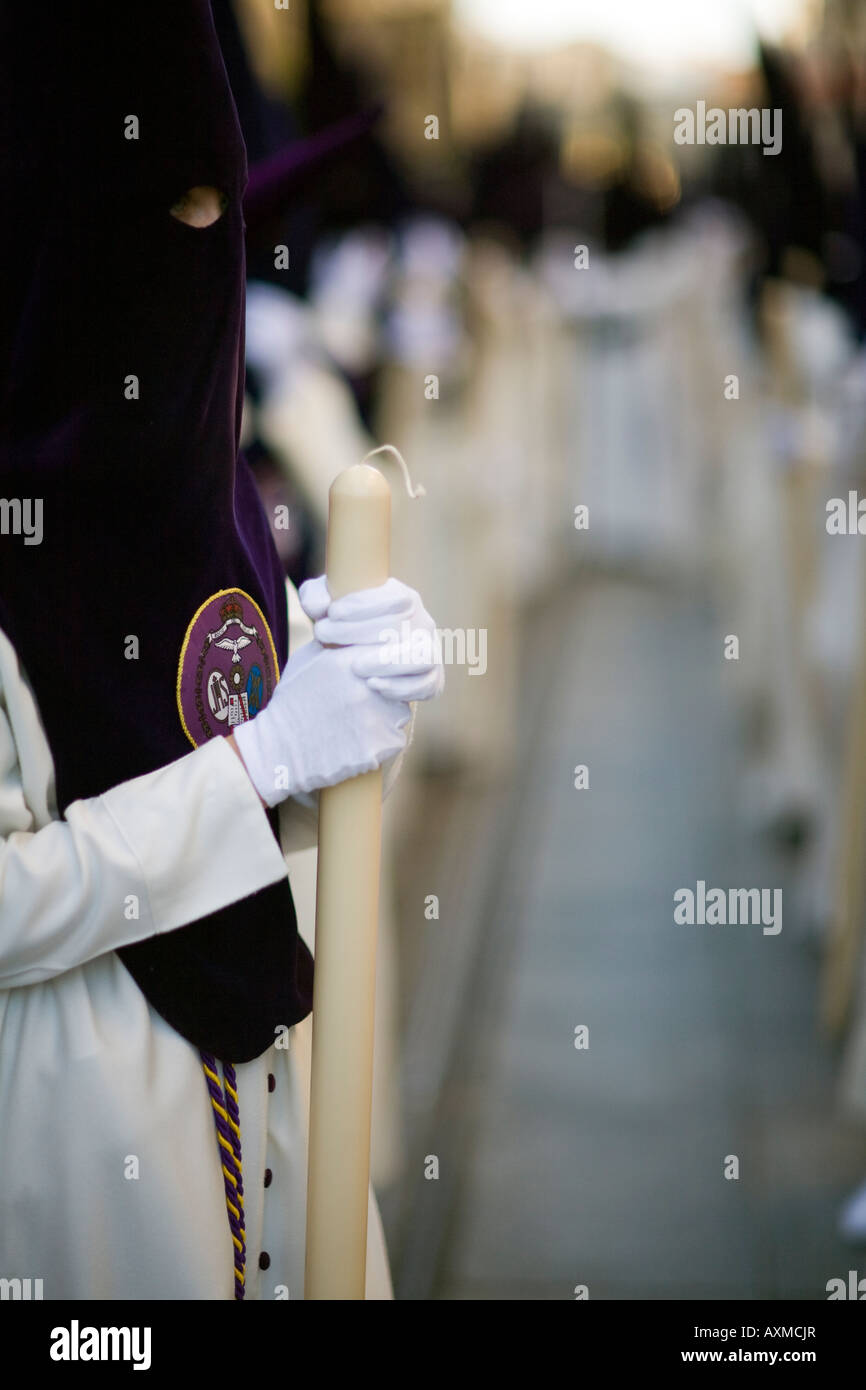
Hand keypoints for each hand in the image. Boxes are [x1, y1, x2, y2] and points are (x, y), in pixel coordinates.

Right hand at [232, 638, 411, 807]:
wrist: (280, 749)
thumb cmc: (293, 703)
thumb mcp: (307, 659)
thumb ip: (337, 640)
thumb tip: (353, 624)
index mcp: (352, 660)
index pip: (388, 653)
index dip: (380, 667)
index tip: (367, 679)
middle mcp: (369, 685)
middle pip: (398, 682)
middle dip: (384, 692)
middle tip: (355, 705)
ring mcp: (378, 716)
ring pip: (399, 712)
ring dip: (385, 718)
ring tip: (352, 725)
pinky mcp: (382, 744)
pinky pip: (394, 739)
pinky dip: (381, 743)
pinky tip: (354, 743)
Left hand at [298, 575, 444, 702]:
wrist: (355, 666)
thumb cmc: (342, 629)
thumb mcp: (325, 606)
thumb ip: (316, 597)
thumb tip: (321, 607)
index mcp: (403, 598)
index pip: (395, 597)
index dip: (364, 605)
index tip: (332, 612)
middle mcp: (422, 622)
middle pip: (401, 625)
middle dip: (359, 631)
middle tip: (324, 636)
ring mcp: (429, 651)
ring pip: (421, 656)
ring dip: (388, 662)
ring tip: (355, 666)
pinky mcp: (432, 680)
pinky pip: (426, 684)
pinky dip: (400, 687)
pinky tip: (372, 685)